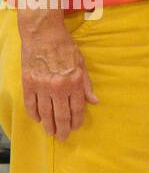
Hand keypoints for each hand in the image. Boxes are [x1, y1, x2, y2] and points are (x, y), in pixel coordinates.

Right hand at [19, 16, 97, 140]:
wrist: (43, 35)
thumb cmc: (65, 47)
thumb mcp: (82, 63)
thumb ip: (86, 85)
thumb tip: (94, 101)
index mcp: (74, 82)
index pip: (77, 108)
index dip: (77, 120)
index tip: (76, 127)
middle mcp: (58, 87)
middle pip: (61, 115)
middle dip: (63, 128)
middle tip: (63, 137)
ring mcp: (42, 87)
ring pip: (45, 113)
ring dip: (49, 125)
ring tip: (51, 132)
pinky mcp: (28, 84)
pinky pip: (31, 105)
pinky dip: (34, 114)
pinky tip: (38, 119)